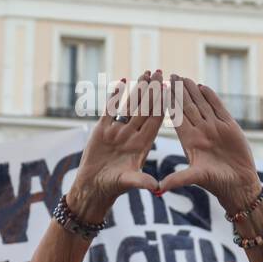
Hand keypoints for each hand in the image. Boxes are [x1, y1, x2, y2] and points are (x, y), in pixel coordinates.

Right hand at [65, 70, 165, 221]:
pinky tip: (121, 81)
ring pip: (130, 106)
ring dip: (138, 90)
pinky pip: (110, 110)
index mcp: (142, 145)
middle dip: (153, 91)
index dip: (162, 105)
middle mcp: (132, 135)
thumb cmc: (112, 187)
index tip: (170, 90)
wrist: (92, 188)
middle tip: (160, 73)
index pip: (155, 121)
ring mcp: (118, 131)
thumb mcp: (128, 183)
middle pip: (145, 109)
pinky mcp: (102, 130)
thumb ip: (140, 181)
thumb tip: (155, 186)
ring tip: (146, 73)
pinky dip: (115, 96)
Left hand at [157, 75, 260, 213]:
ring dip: (192, 91)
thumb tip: (159, 188)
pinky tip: (203, 87)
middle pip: (187, 107)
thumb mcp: (195, 178)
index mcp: (189, 140)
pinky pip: (218, 108)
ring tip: (183, 78)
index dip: (168, 104)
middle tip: (169, 76)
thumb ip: (179, 179)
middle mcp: (200, 132)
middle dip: (178, 92)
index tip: (158, 91)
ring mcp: (214, 127)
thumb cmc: (217, 183)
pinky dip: (211, 97)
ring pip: (201, 105)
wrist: (239, 183)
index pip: (176, 118)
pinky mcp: (229, 126)